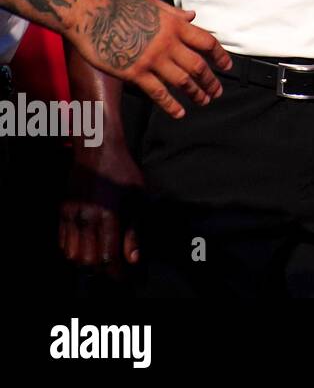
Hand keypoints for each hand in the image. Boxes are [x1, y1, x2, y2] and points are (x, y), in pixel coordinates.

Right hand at [59, 140, 143, 274]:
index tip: (124, 277)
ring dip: (86, 262)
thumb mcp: (138, 198)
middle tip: (113, 268)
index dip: (115, 272)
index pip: (108, 257)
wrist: (96, 151)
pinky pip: (62, 242)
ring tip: (100, 259)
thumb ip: (135, 230)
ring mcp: (71, 216)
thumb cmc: (122, 172)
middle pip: (87, 260)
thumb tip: (133, 258)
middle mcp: (86, 219)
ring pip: (72, 254)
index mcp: (108, 216)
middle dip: (101, 270)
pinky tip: (86, 247)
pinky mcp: (63, 212)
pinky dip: (73, 251)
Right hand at [70, 0, 230, 118]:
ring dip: (196, 93)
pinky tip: (179, 113)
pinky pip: (158, 92)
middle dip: (210, 81)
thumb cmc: (119, 6)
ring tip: (204, 101)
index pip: (206, 42)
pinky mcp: (135, 72)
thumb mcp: (152, 4)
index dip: (220, 55)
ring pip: (183, 81)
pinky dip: (171, 104)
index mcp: (174, 25)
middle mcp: (168, 43)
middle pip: (198, 66)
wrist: (90, 14)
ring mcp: (152, 59)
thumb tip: (193, 16)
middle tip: (217, 91)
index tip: (227, 66)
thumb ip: (174, 13)